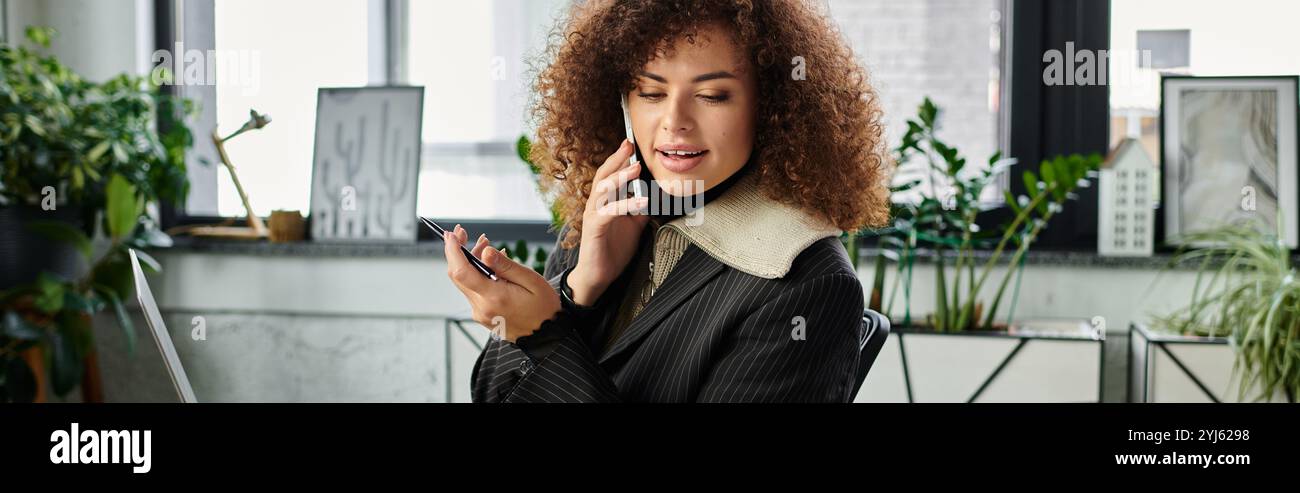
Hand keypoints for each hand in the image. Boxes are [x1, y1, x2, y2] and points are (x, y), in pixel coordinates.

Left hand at [442, 224, 560, 342]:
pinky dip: (476, 275)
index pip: (462, 272)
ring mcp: (480, 313)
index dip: (453, 251)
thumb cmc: (544, 307)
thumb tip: (484, 252)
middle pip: (457, 276)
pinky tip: (489, 265)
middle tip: (463, 232)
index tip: (451, 235)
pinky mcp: (482, 315)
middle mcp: (482, 307)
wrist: (547, 335)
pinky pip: (472, 291)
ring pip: (464, 282)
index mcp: (495, 297)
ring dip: (469, 262)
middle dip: (457, 251)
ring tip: (485, 245)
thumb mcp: (531, 280)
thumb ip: (506, 266)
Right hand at [568, 139, 651, 305]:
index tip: (631, 145)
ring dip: (620, 177)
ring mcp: (593, 215)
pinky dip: (626, 204)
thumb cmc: (613, 249)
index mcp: (605, 202)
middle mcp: (596, 204)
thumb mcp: (633, 225)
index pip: (611, 175)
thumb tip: (653, 196)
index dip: (620, 159)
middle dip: (617, 159)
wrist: (598, 274)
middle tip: (629, 145)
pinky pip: (610, 212)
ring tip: (636, 168)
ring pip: (604, 189)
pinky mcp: (594, 228)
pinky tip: (641, 201)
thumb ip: (640, 209)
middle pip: (604, 175)